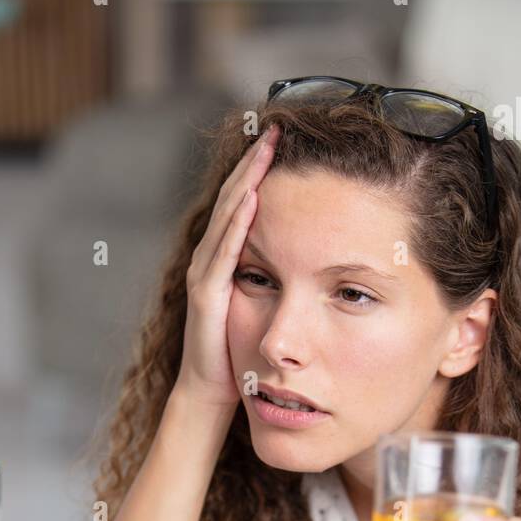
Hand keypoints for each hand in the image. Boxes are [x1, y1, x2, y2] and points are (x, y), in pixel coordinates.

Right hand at [175, 123, 279, 410]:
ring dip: (246, 181)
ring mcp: (205, 274)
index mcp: (227, 259)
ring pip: (227, 217)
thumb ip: (279, 278)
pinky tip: (252, 197)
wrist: (213, 393)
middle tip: (276, 128)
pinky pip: (224, 252)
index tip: (283, 141)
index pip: (244, 204)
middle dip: (254, 163)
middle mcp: (211, 259)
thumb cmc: (241, 354)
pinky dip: (237, 223)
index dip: (261, 171)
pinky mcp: (206, 295)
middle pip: (233, 199)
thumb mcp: (267, 306)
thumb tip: (315, 260)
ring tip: (265, 149)